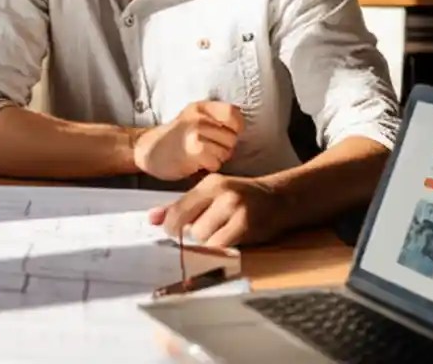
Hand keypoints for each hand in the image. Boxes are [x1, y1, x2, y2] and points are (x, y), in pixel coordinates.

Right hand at [132, 101, 242, 180]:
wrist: (147, 149)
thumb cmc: (174, 138)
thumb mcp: (193, 118)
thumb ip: (215, 119)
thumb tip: (240, 130)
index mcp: (201, 107)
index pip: (234, 113)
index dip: (235, 128)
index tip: (226, 134)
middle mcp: (199, 117)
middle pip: (232, 137)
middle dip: (225, 148)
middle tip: (209, 149)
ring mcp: (195, 133)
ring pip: (226, 151)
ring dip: (217, 159)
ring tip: (202, 156)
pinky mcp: (192, 150)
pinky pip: (215, 162)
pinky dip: (209, 167)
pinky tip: (198, 164)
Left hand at [148, 174, 282, 246]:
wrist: (280, 198)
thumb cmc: (241, 198)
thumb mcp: (211, 195)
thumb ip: (181, 207)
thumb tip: (152, 219)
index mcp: (209, 184)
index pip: (178, 210)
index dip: (172, 228)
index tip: (175, 234)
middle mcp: (221, 193)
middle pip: (191, 228)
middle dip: (196, 236)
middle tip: (210, 231)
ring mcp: (234, 208)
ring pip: (205, 239)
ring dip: (210, 243)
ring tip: (224, 233)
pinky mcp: (246, 224)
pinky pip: (220, 246)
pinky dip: (222, 248)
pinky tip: (231, 240)